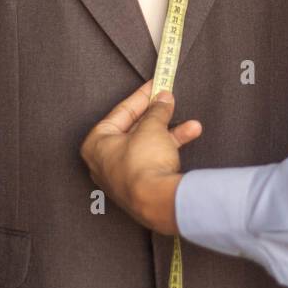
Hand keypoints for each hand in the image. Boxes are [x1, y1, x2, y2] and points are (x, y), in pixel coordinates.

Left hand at [79, 81, 201, 235]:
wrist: (157, 201)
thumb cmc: (142, 163)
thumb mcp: (152, 127)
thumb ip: (157, 110)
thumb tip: (163, 99)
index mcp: (96, 143)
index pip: (121, 112)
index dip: (141, 97)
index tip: (155, 86)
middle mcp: (105, 161)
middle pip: (134, 129)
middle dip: (158, 116)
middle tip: (170, 102)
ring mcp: (122, 176)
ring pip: (147, 146)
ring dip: (170, 133)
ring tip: (190, 125)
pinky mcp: (139, 187)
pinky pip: (154, 160)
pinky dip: (169, 150)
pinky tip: (189, 139)